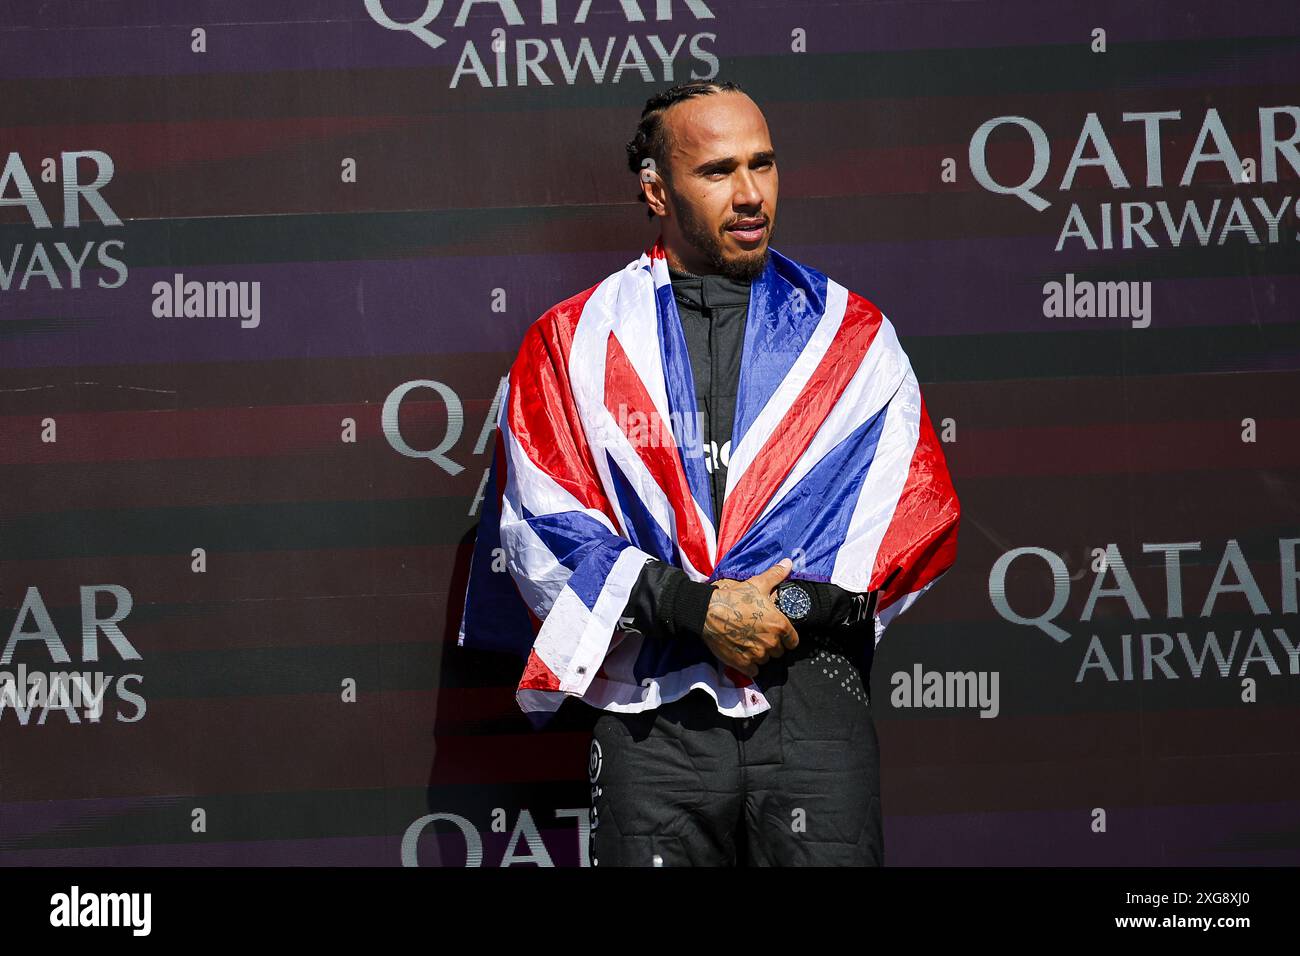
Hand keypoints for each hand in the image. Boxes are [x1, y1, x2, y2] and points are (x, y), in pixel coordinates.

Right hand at [700, 558, 799, 677]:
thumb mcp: (757, 584)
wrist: (708, 612)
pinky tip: (742, 654)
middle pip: (778, 652)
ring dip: (760, 655)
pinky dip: (749, 665)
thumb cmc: (734, 598)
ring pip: (765, 660)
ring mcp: (757, 655)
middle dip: (771, 645)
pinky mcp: (743, 664)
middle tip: (758, 635)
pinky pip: (753, 671)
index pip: (793, 641)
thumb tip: (789, 562)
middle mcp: (771, 642)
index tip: (777, 634)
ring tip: (749, 643)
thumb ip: (776, 575)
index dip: (786, 638)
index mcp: (779, 624)